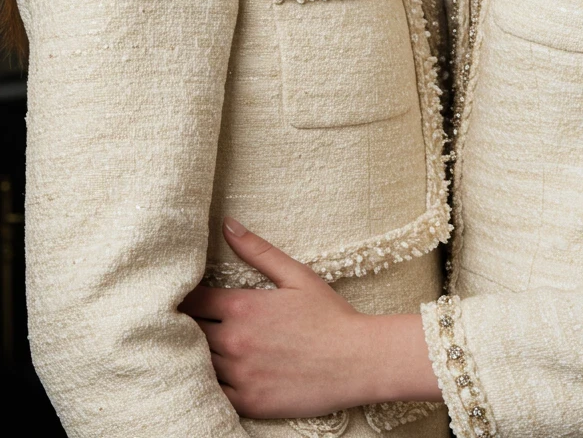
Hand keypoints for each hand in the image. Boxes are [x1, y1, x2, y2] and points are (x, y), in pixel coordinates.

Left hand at [179, 218, 439, 418]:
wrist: (357, 360)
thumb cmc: (329, 315)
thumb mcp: (295, 274)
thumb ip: (257, 250)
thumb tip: (227, 223)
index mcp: (242, 306)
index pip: (192, 300)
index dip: (183, 298)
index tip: (181, 298)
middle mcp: (234, 340)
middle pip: (189, 333)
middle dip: (185, 327)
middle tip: (183, 325)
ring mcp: (239, 374)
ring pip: (196, 365)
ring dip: (193, 356)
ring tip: (194, 351)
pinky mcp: (248, 402)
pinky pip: (212, 396)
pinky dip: (207, 386)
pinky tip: (212, 378)